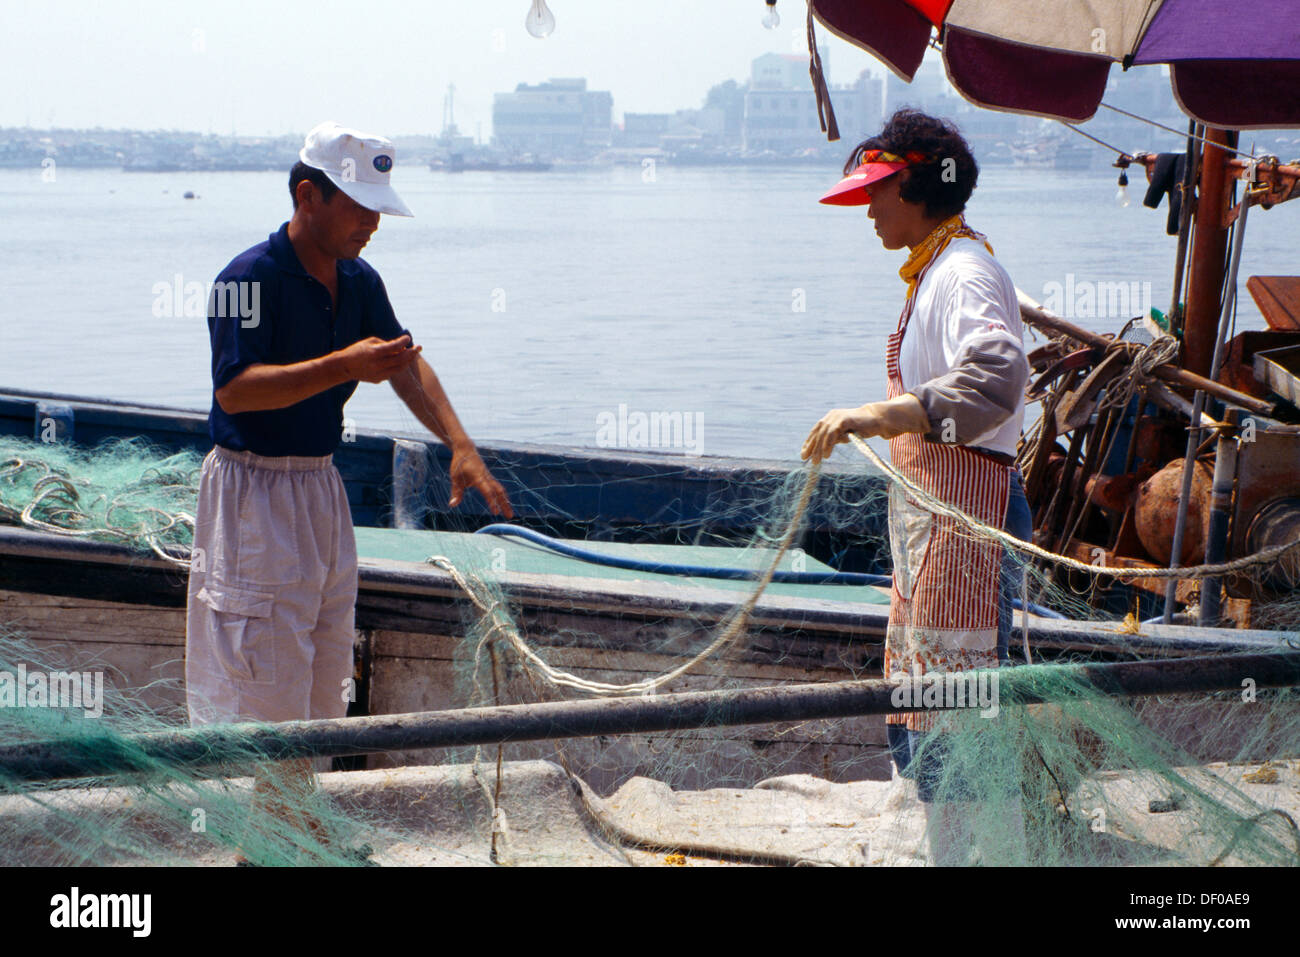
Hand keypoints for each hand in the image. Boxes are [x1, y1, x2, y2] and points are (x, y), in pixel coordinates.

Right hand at [338, 335, 421, 383]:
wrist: (344, 367)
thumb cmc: (357, 350)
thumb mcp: (370, 342)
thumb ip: (386, 344)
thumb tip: (401, 347)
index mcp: (374, 352)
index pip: (394, 346)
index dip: (403, 342)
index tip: (408, 338)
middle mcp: (377, 364)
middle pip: (400, 359)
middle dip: (412, 353)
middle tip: (419, 347)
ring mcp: (378, 373)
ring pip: (399, 368)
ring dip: (407, 361)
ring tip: (412, 354)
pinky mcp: (378, 380)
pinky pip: (393, 372)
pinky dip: (398, 366)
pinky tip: (400, 361)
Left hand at [449, 448, 513, 517]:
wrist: (465, 449)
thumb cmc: (459, 464)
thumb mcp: (455, 479)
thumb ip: (456, 492)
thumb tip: (452, 505)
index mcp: (478, 478)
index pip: (487, 492)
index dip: (492, 502)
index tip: (495, 512)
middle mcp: (486, 477)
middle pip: (499, 492)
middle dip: (505, 504)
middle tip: (510, 516)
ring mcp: (489, 477)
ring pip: (500, 490)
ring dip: (505, 501)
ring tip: (509, 513)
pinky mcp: (488, 477)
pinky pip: (497, 487)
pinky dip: (502, 496)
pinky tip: (503, 503)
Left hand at [800, 394, 929, 462]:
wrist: (878, 420)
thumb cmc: (863, 428)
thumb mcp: (845, 434)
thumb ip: (836, 439)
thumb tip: (823, 450)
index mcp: (830, 418)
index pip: (816, 431)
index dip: (809, 442)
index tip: (804, 454)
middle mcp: (831, 416)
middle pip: (818, 433)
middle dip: (811, 447)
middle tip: (806, 459)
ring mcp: (837, 417)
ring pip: (823, 434)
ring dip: (818, 448)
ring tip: (816, 461)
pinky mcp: (844, 420)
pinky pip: (832, 433)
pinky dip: (828, 445)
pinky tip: (826, 454)